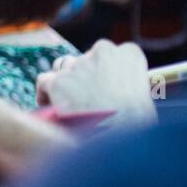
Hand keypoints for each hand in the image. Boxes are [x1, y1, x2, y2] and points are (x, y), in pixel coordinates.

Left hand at [36, 39, 155, 126]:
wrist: (120, 135)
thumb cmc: (137, 123)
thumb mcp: (142, 96)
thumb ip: (124, 85)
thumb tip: (111, 93)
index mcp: (129, 54)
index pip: (108, 53)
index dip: (101, 70)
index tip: (100, 85)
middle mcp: (102, 51)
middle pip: (83, 58)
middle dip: (81, 75)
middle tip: (83, 97)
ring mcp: (78, 64)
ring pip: (63, 67)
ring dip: (63, 82)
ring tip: (66, 103)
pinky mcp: (58, 80)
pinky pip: (44, 81)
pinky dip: (45, 93)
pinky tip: (50, 107)